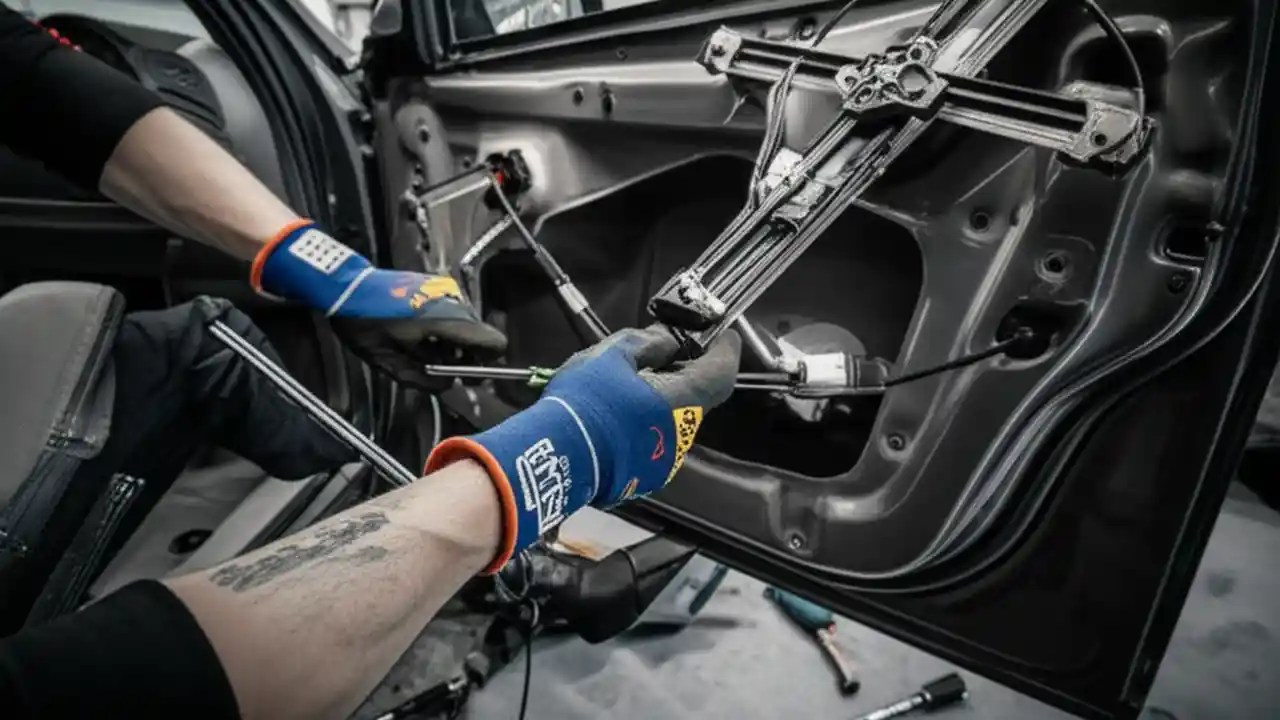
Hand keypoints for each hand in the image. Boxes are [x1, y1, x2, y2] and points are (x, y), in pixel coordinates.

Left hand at [251, 221, 506, 387]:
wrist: (348, 287)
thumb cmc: (365, 324)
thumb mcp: (389, 362)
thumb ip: (423, 379)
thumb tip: (447, 384)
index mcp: (445, 321)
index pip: (493, 343)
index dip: (485, 364)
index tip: (466, 374)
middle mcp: (453, 303)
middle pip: (481, 337)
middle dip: (465, 356)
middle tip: (438, 368)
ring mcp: (446, 292)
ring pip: (467, 327)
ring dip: (452, 344)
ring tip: (423, 349)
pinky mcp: (438, 286)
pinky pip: (453, 315)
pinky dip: (444, 329)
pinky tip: (420, 333)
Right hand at [425, 325, 741, 572]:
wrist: (554, 456)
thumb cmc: (585, 402)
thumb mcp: (611, 356)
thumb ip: (648, 343)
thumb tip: (669, 340)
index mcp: (679, 402)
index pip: (722, 372)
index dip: (726, 349)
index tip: (720, 332)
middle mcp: (680, 435)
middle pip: (698, 396)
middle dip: (688, 372)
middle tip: (669, 350)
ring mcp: (664, 460)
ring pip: (674, 420)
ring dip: (665, 398)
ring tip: (635, 380)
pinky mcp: (645, 476)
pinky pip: (655, 441)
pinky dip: (648, 422)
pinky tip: (622, 412)